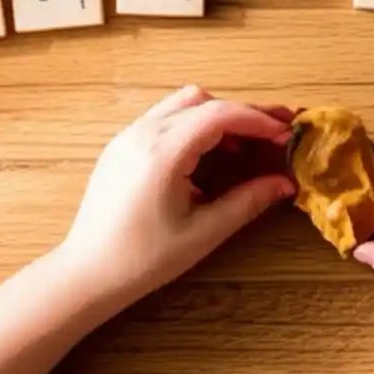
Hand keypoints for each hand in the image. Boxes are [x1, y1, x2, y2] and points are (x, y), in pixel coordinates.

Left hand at [60, 86, 297, 301]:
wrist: (87, 272)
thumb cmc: (143, 259)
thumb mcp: (203, 232)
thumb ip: (247, 201)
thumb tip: (285, 184)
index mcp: (161, 154)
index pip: (218, 115)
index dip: (258, 119)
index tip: (285, 134)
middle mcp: (141, 134)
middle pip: (203, 101)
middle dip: (244, 113)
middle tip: (277, 131)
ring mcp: (127, 136)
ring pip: (182, 104)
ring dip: (218, 115)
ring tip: (245, 144)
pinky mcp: (121, 146)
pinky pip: (165, 118)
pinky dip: (195, 125)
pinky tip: (210, 154)